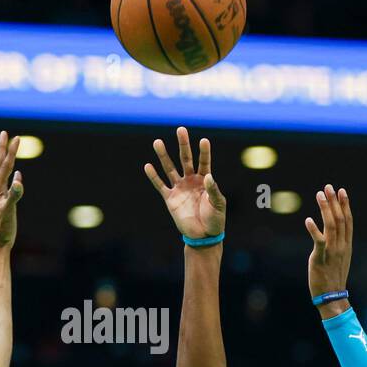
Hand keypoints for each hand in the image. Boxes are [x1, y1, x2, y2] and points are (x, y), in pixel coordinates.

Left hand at [0, 131, 23, 247]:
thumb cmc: (1, 230)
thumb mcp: (9, 211)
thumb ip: (14, 195)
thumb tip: (19, 180)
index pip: (5, 166)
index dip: (11, 151)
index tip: (17, 137)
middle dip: (3, 149)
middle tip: (5, 133)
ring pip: (1, 173)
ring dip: (5, 160)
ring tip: (8, 150)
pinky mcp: (2, 203)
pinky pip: (7, 184)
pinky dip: (12, 176)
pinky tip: (16, 176)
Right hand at [144, 126, 225, 240]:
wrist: (204, 236)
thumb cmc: (215, 219)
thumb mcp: (218, 204)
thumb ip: (213, 189)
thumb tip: (207, 175)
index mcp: (205, 180)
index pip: (204, 162)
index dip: (204, 152)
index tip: (203, 140)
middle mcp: (191, 181)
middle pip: (185, 159)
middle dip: (183, 145)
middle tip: (180, 130)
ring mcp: (180, 188)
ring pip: (170, 168)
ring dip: (164, 156)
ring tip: (158, 142)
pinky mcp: (170, 199)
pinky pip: (160, 185)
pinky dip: (154, 176)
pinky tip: (148, 166)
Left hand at [306, 184, 353, 302]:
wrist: (332, 296)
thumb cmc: (333, 277)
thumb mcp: (339, 258)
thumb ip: (337, 244)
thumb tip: (333, 233)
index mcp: (347, 245)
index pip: (348, 220)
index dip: (345, 205)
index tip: (342, 191)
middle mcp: (342, 245)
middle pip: (340, 219)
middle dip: (334, 201)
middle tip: (329, 187)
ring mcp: (332, 251)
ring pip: (331, 225)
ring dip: (325, 209)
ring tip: (319, 195)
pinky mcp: (320, 257)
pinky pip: (319, 241)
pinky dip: (314, 229)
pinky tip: (308, 219)